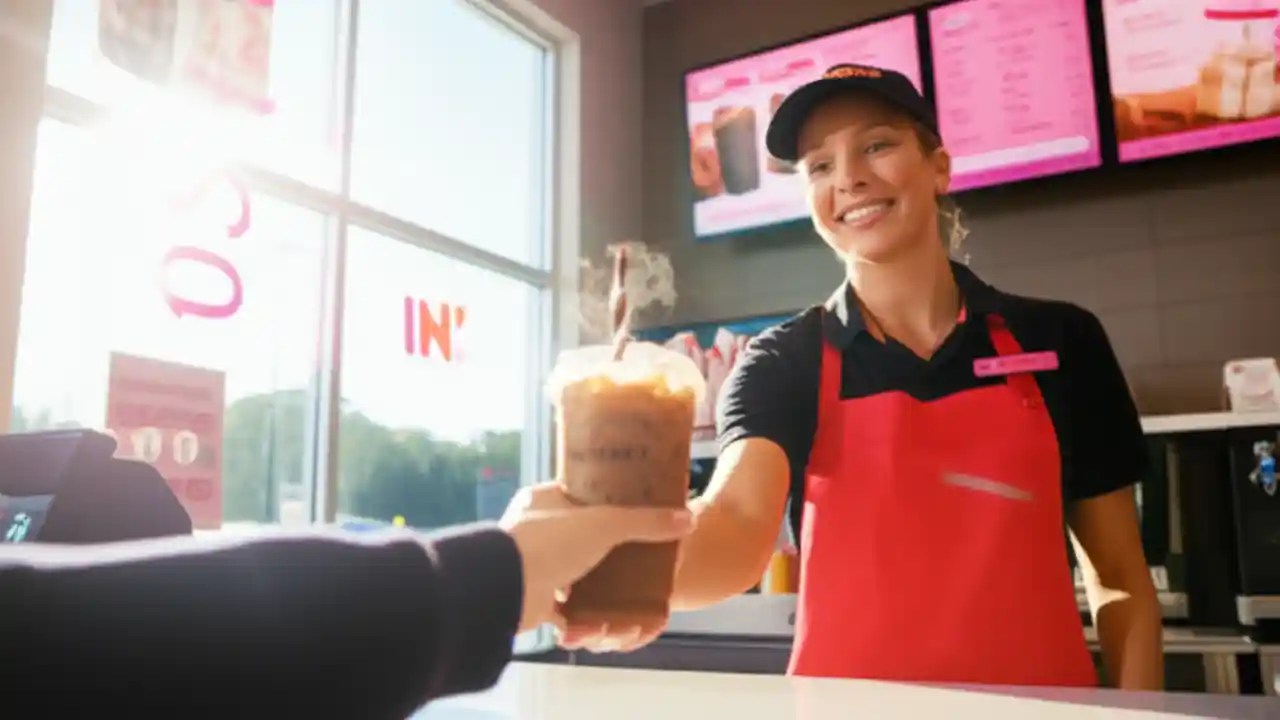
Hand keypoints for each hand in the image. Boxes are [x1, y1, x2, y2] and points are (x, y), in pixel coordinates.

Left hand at [500, 482, 693, 633]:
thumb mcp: (605, 524)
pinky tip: (601, 626)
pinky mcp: (534, 600)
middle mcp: (534, 531)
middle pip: (582, 541)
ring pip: (575, 579)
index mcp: (543, 500)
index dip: (606, 503)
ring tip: (624, 610)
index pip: (579, 495)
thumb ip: (646, 523)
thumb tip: (688, 520)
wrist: (507, 590)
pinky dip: (584, 621)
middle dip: (610, 560)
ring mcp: (533, 567)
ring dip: (600, 597)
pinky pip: (566, 611)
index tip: (633, 514)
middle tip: (638, 565)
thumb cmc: (550, 543)